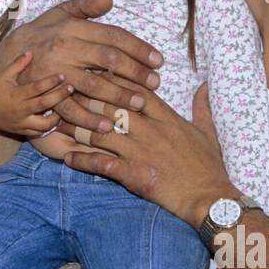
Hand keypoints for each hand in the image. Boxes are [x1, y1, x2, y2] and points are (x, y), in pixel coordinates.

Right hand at [0, 0, 163, 117]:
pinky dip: (89, 118)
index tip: (158, 61)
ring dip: (119, 96)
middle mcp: (65, 47)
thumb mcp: (58, 14)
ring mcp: (55, 71)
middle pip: (109, 59)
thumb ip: (84, 6)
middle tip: (155, 84)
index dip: (139, 48)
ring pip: (94, 84)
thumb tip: (109, 0)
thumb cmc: (39, 34)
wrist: (5, 57)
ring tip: (139, 105)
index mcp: (73, 27)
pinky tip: (107, 124)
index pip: (113, 36)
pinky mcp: (45, 92)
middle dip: (135, 72)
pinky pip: (70, 108)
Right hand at [0, 50, 73, 137]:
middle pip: (44, 104)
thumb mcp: (4, 75)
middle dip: (59, 97)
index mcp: (16, 94)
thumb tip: (31, 52)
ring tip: (63, 110)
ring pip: (43, 125)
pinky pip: (36, 134)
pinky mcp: (19, 131)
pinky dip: (46, 128)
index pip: (37, 88)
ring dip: (55, 118)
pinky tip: (53, 121)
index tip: (63, 76)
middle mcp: (19, 109)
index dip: (51, 81)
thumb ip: (18, 64)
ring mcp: (20, 122)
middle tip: (71, 89)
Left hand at [56, 82, 236, 225]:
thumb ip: (202, 106)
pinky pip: (102, 164)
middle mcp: (151, 130)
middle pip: (110, 106)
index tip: (92, 70)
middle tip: (63, 91)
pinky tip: (67, 158)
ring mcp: (141, 152)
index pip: (134, 89)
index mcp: (167, 117)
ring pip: (101, 132)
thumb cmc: (209, 167)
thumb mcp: (208, 132)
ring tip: (57, 122)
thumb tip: (204, 85)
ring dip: (77, 127)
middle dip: (85, 97)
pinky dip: (83, 161)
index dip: (112, 78)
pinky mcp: (135, 175)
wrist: (210, 199)